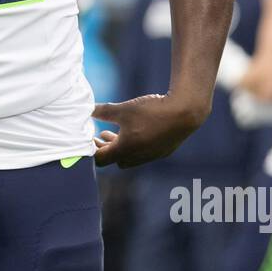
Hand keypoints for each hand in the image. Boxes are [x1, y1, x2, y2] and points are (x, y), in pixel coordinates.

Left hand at [93, 94, 207, 168]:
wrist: (184, 112)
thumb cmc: (152, 111)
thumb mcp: (123, 109)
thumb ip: (103, 111)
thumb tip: (86, 109)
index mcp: (124, 150)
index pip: (100, 160)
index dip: (92, 150)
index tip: (89, 138)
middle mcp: (137, 157)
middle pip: (114, 161)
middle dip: (106, 149)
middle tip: (100, 135)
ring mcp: (151, 156)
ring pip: (129, 158)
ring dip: (120, 148)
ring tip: (115, 133)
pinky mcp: (162, 152)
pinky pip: (143, 154)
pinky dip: (135, 147)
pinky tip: (137, 132)